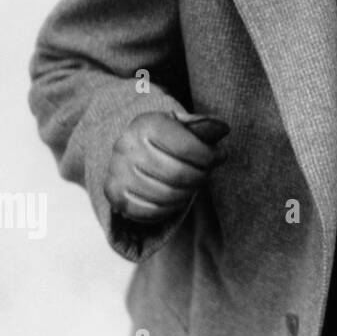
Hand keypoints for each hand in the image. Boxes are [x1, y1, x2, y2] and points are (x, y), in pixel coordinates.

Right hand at [105, 109, 228, 223]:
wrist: (131, 149)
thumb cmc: (165, 136)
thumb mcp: (182, 124)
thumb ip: (203, 126)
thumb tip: (223, 129)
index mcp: (146, 124)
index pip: (187, 147)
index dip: (210, 157)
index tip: (219, 157)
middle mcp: (127, 146)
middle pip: (178, 174)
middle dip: (200, 177)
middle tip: (205, 173)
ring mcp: (117, 171)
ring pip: (165, 196)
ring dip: (186, 194)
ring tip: (191, 185)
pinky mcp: (113, 194)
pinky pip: (149, 211)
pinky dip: (168, 209)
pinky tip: (174, 197)